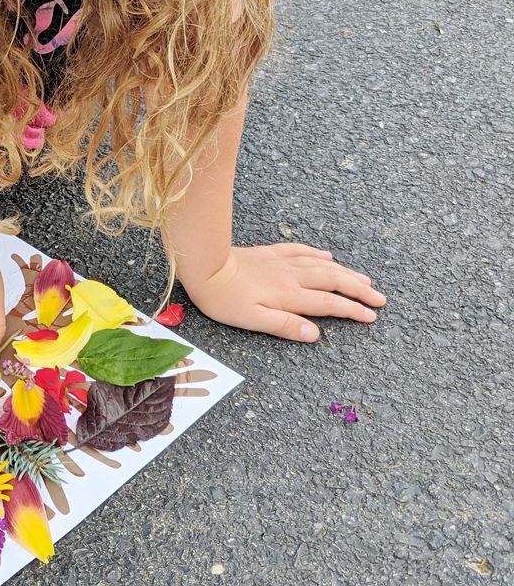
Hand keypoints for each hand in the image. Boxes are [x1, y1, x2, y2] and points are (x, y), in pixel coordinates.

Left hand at [181, 244, 386, 341]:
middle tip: (380, 298)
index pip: (330, 304)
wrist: (205, 265)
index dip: (353, 310)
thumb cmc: (224, 298)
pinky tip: (327, 256)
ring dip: (346, 272)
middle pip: (334, 281)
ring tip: (365, 279)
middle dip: (359, 290)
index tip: (372, 316)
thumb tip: (315, 334)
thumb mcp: (252, 319)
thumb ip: (284, 325)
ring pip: (322, 265)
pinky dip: (318, 254)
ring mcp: (282, 262)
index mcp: (290, 295)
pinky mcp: (270, 253)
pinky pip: (301, 251)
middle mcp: (292, 276)